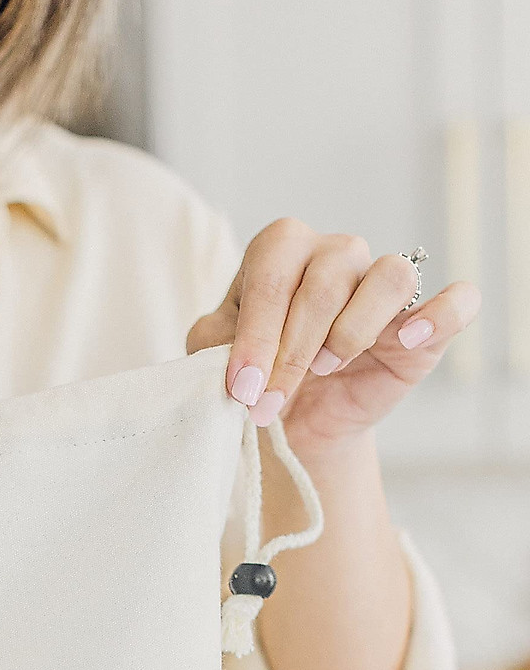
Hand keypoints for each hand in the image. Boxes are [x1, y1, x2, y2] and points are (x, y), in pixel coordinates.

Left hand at [186, 218, 481, 454]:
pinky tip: (406, 339)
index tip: (242, 389)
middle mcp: (335, 254)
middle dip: (292, 354)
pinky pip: (455, 300)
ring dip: (350, 333)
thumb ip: (215, 342)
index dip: (256, 337)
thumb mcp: (215, 357)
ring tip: (325, 367)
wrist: (293, 420)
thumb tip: (237, 354)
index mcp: (280, 250)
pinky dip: (439, 316)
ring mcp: (381, 282)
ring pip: (386, 278)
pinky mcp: (424, 319)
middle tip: (269, 402)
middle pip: (323, 285)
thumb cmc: (253, 375)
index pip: (272, 277)